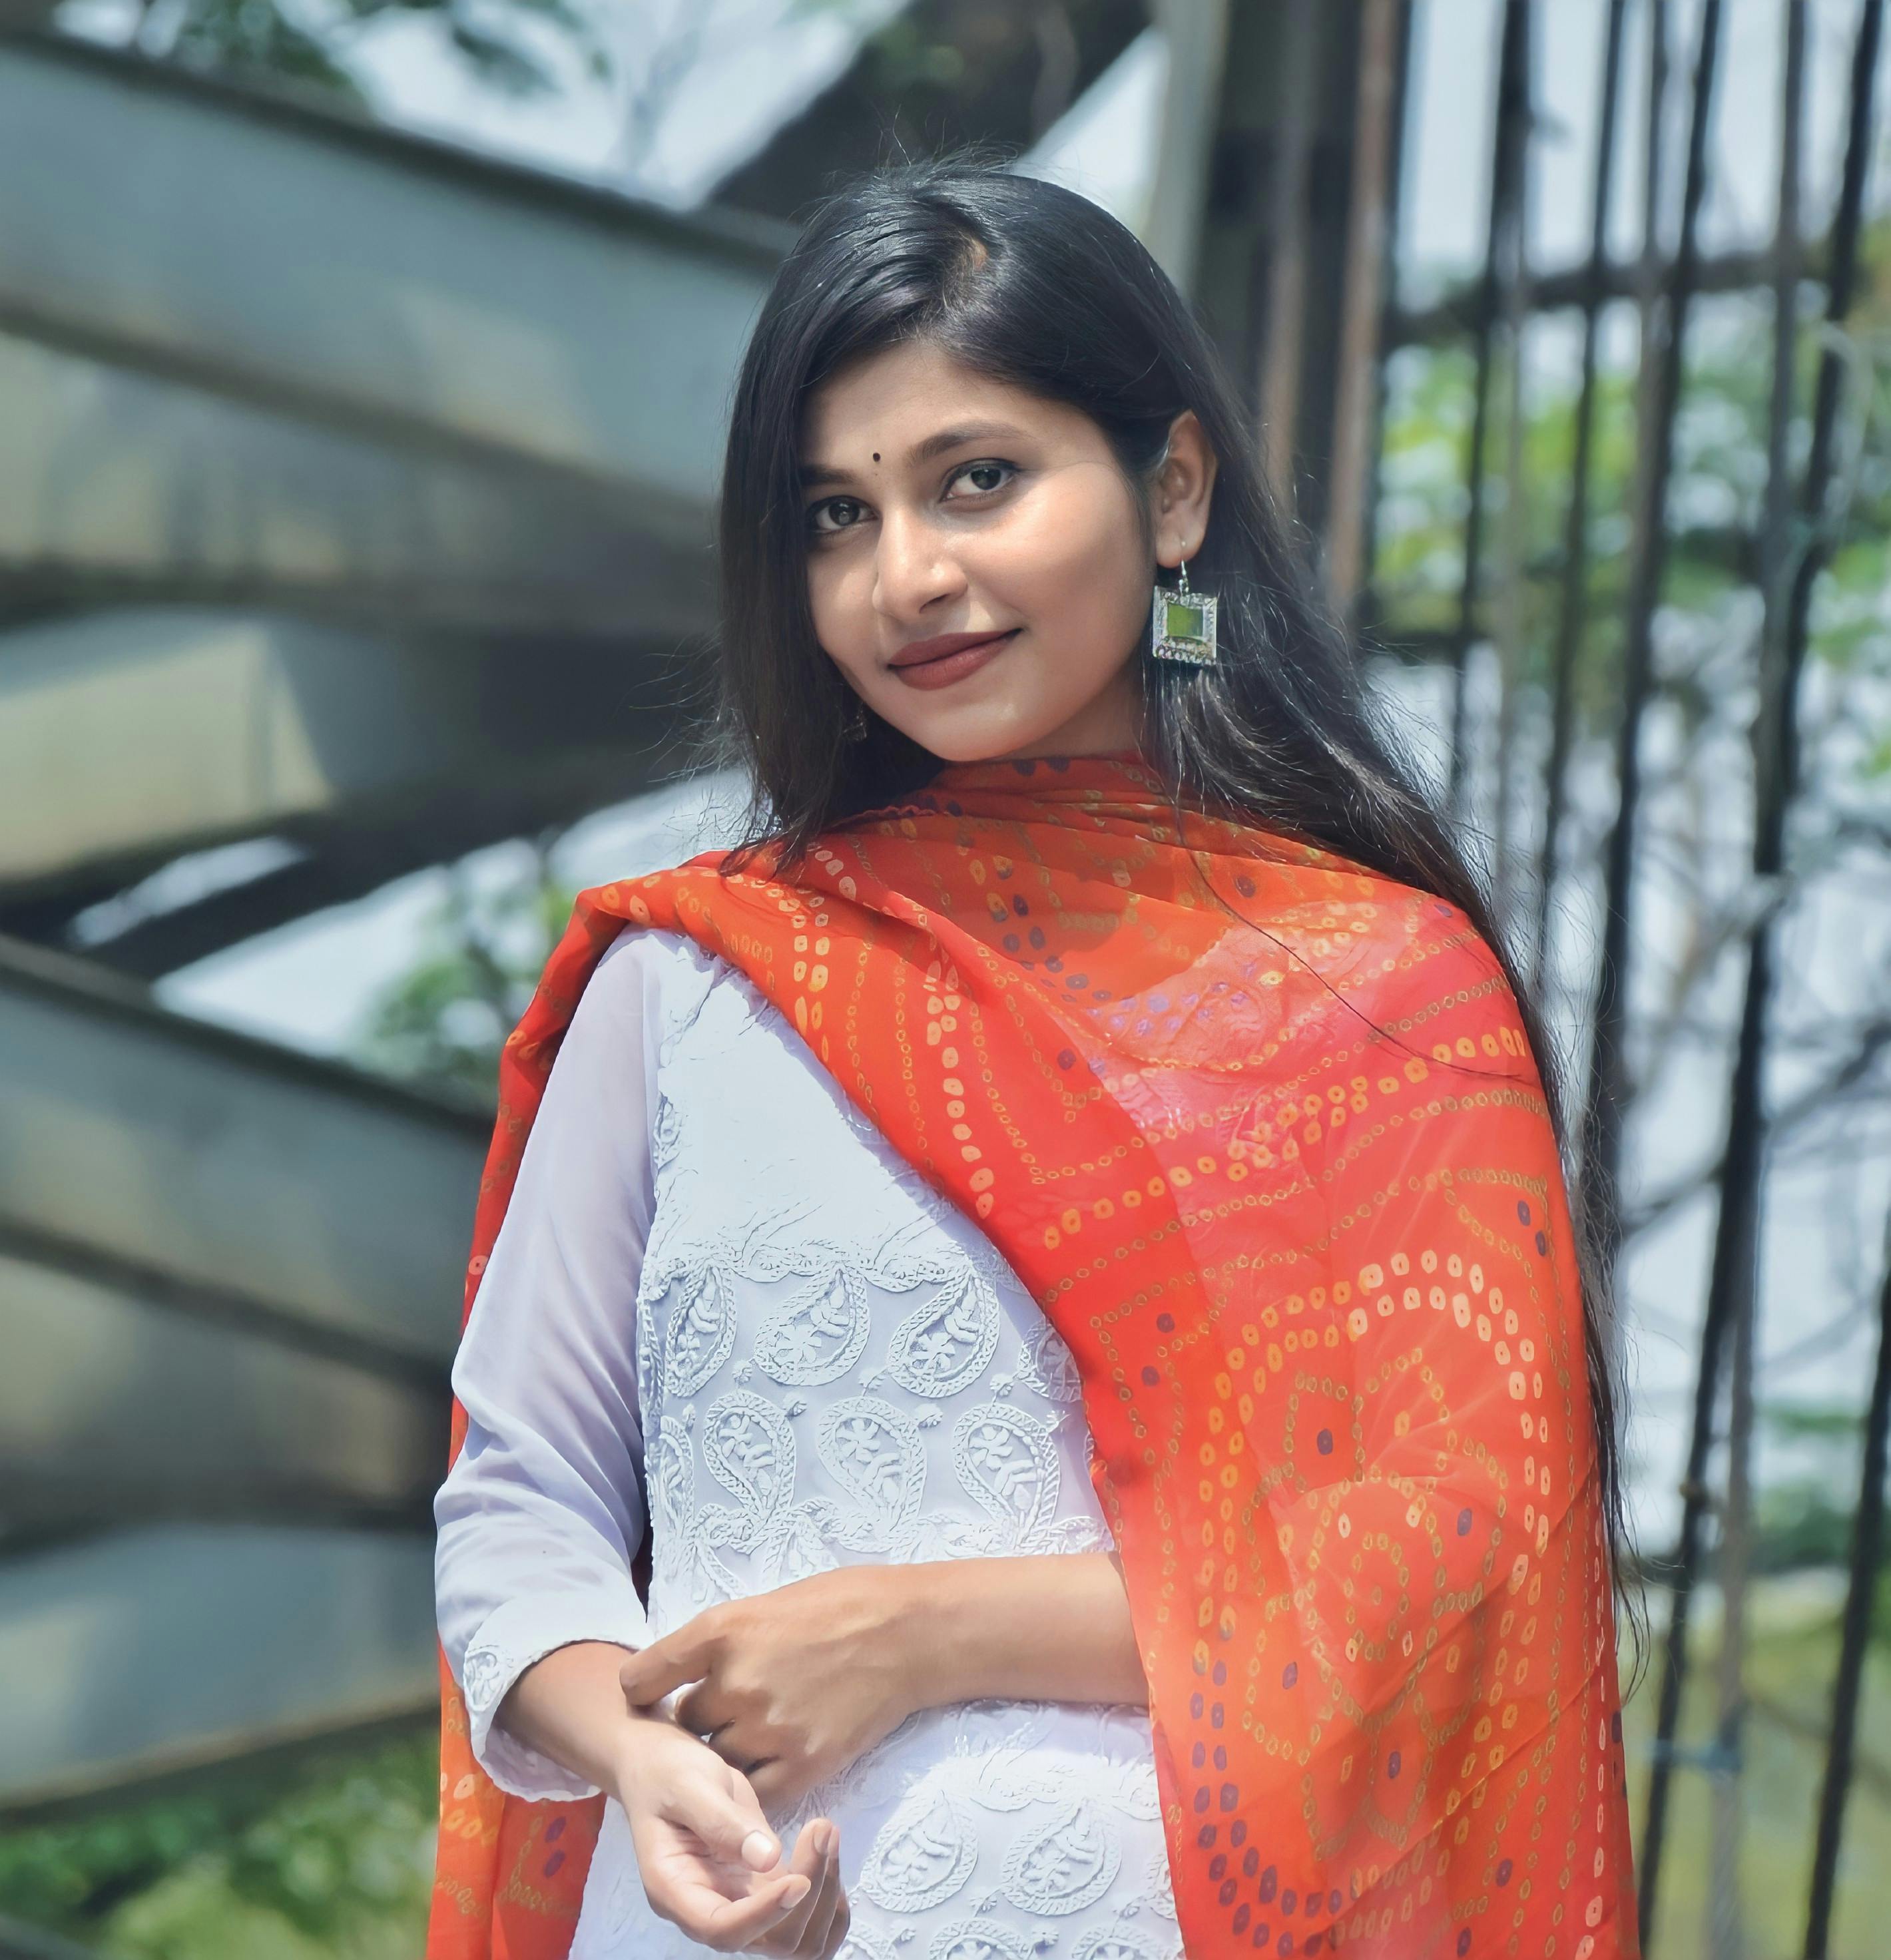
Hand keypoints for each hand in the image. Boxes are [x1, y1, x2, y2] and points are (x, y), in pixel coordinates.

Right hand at [612, 1715, 849, 1955]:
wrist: (663, 1766)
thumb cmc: (668, 1771)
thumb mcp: (688, 1785)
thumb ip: (722, 1822)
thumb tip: (768, 1858)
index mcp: (676, 1892)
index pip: (723, 1930)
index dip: (765, 1914)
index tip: (799, 1879)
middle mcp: (707, 1910)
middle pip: (769, 1941)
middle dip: (807, 1895)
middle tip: (822, 1828)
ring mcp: (737, 1905)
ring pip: (794, 1939)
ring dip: (825, 1897)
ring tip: (828, 1834)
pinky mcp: (760, 1891)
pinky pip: (803, 1920)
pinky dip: (828, 1900)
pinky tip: (828, 1855)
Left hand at [619, 1568, 919, 1809]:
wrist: (909, 1632)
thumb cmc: (842, 1603)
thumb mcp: (769, 1602)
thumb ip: (724, 1640)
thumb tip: (689, 1669)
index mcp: (723, 1631)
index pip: (644, 1676)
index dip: (643, 1687)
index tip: (650, 1692)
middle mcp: (737, 1683)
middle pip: (687, 1723)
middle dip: (702, 1720)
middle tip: (729, 1709)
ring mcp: (769, 1729)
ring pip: (718, 1761)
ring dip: (731, 1752)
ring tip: (762, 1731)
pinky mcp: (803, 1765)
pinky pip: (755, 1791)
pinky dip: (758, 1783)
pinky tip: (777, 1758)